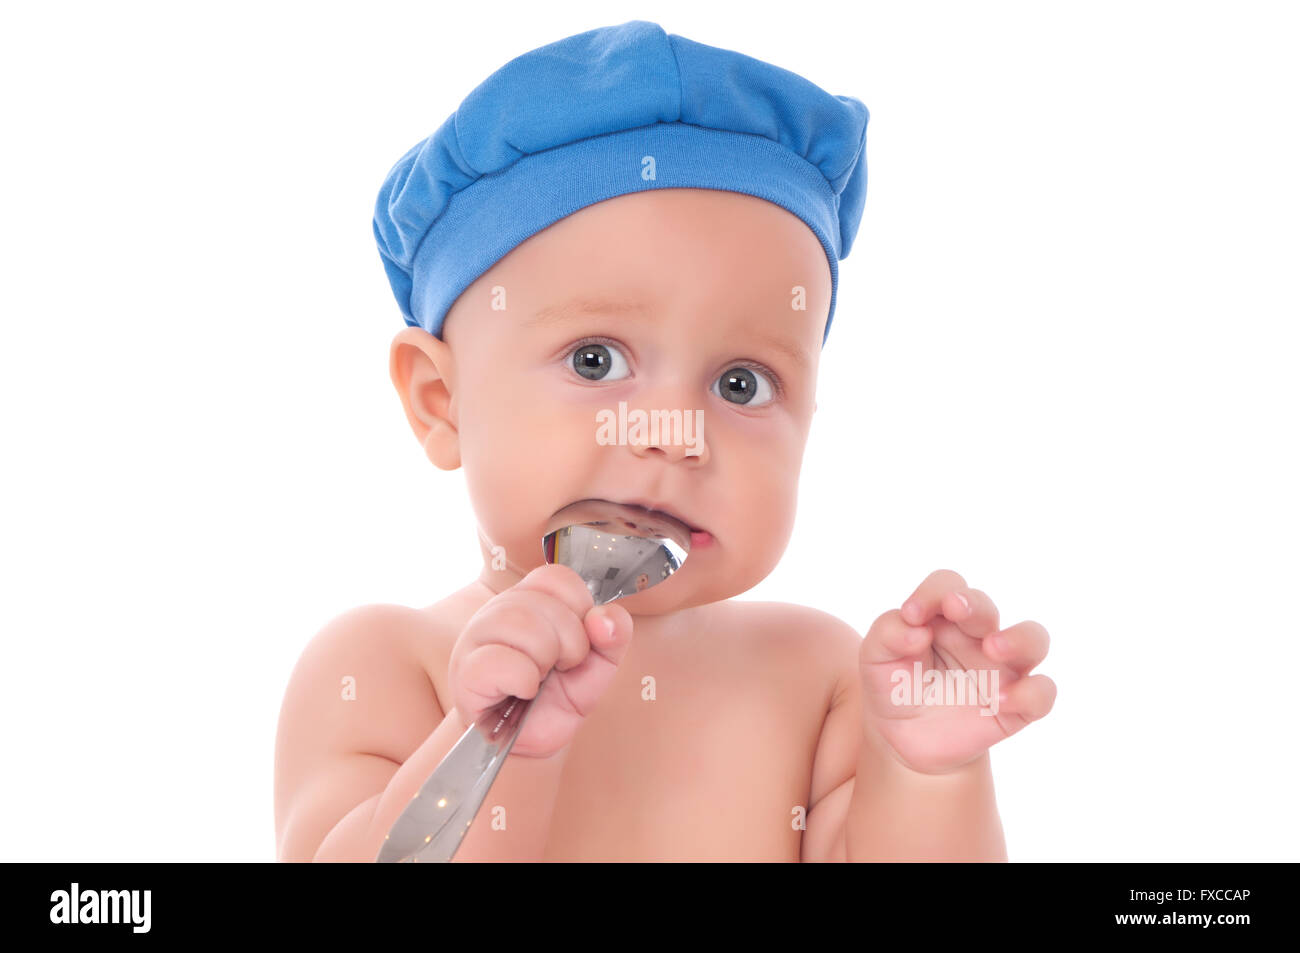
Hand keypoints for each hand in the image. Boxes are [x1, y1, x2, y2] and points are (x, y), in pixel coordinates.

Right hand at [447, 563, 633, 758]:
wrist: (530, 741)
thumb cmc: (558, 695)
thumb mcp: (599, 662)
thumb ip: (614, 633)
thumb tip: (604, 619)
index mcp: (529, 598)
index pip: (558, 578)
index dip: (579, 610)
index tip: (577, 640)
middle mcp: (499, 609)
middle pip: (546, 605)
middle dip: (569, 645)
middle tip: (557, 668)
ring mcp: (477, 638)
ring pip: (524, 627)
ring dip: (545, 663)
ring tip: (539, 679)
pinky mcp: (466, 672)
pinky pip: (502, 663)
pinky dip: (524, 682)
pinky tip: (522, 692)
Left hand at [859, 569, 1055, 773]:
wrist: (903, 738)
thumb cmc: (893, 685)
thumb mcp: (875, 658)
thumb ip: (887, 633)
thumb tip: (917, 628)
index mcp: (943, 616)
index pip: (949, 584)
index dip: (933, 591)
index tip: (911, 613)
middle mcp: (978, 635)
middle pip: (987, 607)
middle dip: (974, 605)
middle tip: (955, 609)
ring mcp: (1002, 668)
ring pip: (1034, 639)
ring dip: (1018, 639)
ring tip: (992, 648)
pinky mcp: (1017, 705)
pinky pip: (1041, 693)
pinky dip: (1029, 693)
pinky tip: (999, 701)